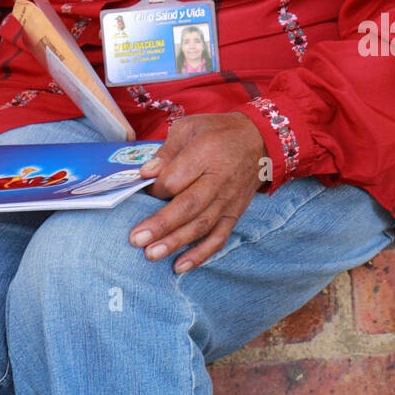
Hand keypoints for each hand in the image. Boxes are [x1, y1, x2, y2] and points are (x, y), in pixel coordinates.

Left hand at [129, 112, 267, 272]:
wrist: (258, 141)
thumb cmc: (217, 132)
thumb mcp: (189, 127)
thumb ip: (167, 151)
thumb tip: (145, 173)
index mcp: (205, 153)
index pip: (175, 178)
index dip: (155, 188)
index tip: (142, 191)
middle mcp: (218, 180)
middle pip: (188, 206)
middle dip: (161, 225)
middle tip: (136, 239)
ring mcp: (228, 200)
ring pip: (201, 226)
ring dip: (176, 243)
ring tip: (151, 254)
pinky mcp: (234, 214)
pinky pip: (218, 237)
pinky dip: (201, 254)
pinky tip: (180, 266)